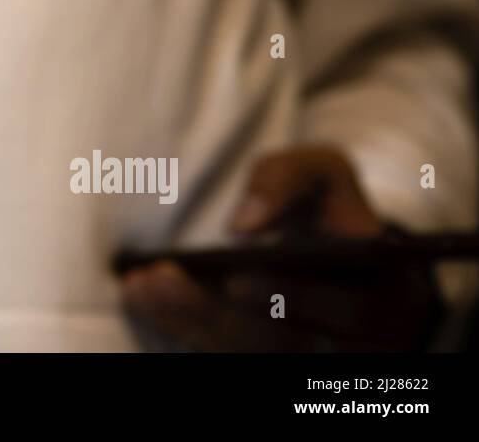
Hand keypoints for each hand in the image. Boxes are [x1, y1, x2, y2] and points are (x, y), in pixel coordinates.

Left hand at [121, 146, 437, 350]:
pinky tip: (138, 293)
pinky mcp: (267, 352)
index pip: (344, 310)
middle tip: (161, 279)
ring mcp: (307, 353)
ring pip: (243, 350)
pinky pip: (220, 348)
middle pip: (280, 341)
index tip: (235, 280)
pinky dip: (177, 321)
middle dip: (214, 313)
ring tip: (140, 284)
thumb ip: (288, 180)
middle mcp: (352, 340)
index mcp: (384, 293)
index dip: (290, 298)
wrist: (336, 243)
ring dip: (185, 319)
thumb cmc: (331, 203)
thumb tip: (243, 225)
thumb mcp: (323, 170)